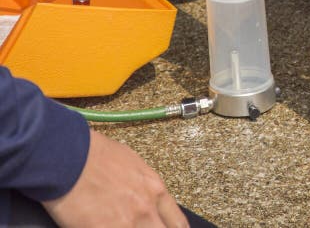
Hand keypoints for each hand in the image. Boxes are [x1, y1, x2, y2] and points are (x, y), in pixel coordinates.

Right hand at [42, 130, 187, 227]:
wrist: (67, 156)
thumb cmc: (94, 154)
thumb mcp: (132, 165)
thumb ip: (143, 187)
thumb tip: (142, 198)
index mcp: (155, 189)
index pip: (177, 222)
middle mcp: (146, 208)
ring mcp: (127, 223)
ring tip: (117, 224)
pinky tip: (100, 227)